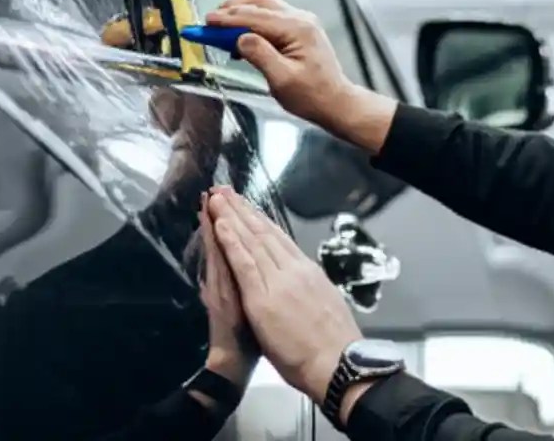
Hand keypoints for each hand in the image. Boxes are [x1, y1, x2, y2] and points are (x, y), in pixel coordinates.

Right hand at [206, 0, 395, 153]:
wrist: (336, 102)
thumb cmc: (313, 96)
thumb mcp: (282, 80)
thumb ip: (260, 55)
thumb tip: (240, 39)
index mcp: (297, 29)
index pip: (254, 17)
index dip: (226, 20)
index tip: (206, 22)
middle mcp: (301, 19)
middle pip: (260, 3)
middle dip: (232, 9)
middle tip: (210, 20)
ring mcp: (302, 22)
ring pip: (265, 6)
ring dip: (242, 12)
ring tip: (221, 24)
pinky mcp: (300, 30)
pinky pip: (272, 16)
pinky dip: (253, 20)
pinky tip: (241, 35)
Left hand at [206, 186, 362, 403]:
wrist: (336, 363)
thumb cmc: (333, 344)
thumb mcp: (326, 303)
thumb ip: (312, 288)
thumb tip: (309, 280)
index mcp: (307, 271)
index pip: (280, 239)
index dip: (261, 220)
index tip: (248, 205)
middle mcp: (293, 268)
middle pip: (263, 232)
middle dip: (243, 210)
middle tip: (226, 190)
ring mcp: (278, 280)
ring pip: (251, 241)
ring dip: (232, 217)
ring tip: (217, 198)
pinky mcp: (262, 296)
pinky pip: (243, 262)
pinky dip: (230, 241)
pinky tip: (219, 224)